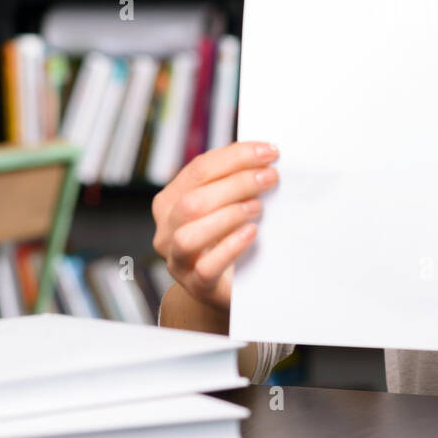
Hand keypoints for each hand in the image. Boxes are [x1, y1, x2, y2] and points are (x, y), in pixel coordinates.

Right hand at [151, 141, 279, 312]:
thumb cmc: (229, 236)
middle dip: (236, 183)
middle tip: (270, 177)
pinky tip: (251, 233)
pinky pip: (206, 267)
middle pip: (193, 200)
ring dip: (228, 216)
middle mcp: (167, 229)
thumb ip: (234, 181)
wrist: (228, 285)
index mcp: (171, 200)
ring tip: (257, 207)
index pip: (199, 170)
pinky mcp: (196, 285)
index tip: (269, 151)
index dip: (235, 157)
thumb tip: (264, 155)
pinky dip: (230, 247)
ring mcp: (178, 259)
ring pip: (189, 234)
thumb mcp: (225, 204)